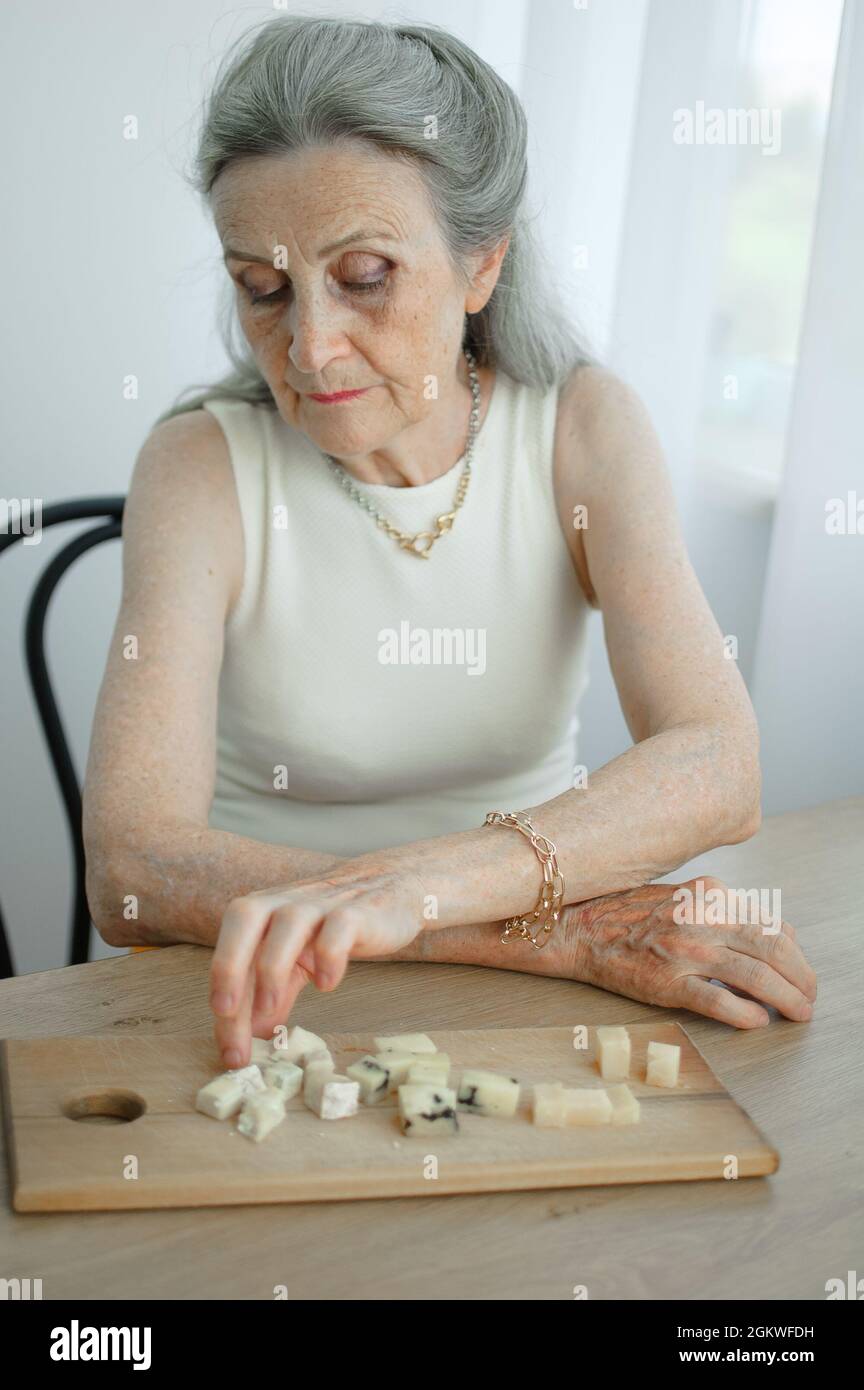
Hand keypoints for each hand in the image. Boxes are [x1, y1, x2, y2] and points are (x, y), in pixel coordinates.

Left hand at [209, 866, 428, 1066]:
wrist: (390, 888)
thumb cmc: (331, 927)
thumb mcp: (295, 961)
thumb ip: (272, 994)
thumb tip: (249, 1039)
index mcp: (261, 913)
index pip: (231, 951)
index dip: (221, 997)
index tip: (229, 1048)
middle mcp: (284, 902)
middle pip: (244, 917)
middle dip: (228, 965)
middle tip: (225, 1013)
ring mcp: (320, 905)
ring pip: (288, 923)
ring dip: (272, 967)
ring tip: (269, 1008)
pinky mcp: (356, 913)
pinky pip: (338, 928)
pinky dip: (328, 956)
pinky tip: (327, 984)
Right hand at [565, 877, 817, 1027]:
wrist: (577, 928)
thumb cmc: (628, 913)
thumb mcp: (683, 897)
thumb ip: (726, 912)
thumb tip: (777, 934)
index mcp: (709, 894)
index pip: (771, 923)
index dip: (796, 953)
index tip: (801, 972)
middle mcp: (702, 917)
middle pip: (773, 947)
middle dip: (802, 977)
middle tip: (810, 998)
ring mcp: (684, 950)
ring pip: (755, 975)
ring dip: (786, 998)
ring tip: (798, 1013)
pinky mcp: (666, 982)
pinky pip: (717, 1001)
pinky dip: (745, 1014)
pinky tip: (757, 1021)